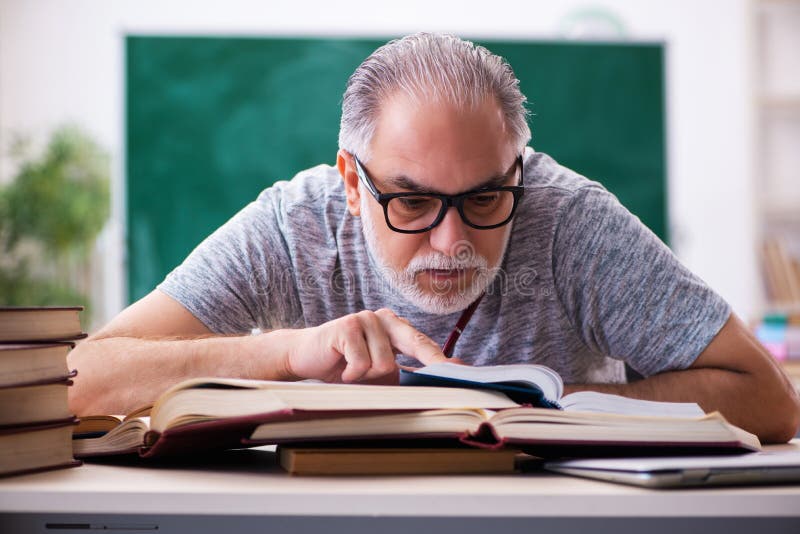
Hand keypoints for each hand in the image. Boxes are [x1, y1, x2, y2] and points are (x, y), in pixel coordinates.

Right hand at [274, 309, 449, 382]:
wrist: (305, 358)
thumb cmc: (345, 366)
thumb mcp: (378, 373)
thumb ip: (404, 373)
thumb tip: (438, 380)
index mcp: (395, 327)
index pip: (424, 344)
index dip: (442, 360)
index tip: (462, 372)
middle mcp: (384, 318)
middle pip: (416, 343)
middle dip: (432, 364)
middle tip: (445, 377)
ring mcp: (365, 319)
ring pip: (385, 363)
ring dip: (368, 377)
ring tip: (353, 373)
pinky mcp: (347, 326)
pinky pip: (362, 362)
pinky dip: (352, 375)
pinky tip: (341, 370)